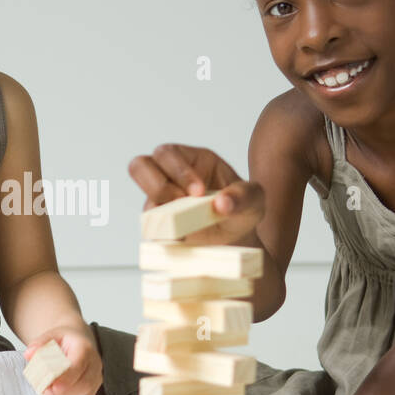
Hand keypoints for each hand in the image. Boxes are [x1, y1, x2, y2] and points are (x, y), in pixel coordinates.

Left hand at [23, 324, 100, 394]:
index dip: (66, 377)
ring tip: (44, 394)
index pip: (79, 365)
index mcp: (85, 348)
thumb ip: (39, 344)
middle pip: (84, 385)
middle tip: (44, 390)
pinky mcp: (91, 391)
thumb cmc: (65, 341)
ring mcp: (94, 380)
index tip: (51, 384)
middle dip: (62, 393)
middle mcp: (94, 365)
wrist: (77, 343)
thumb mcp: (51, 336)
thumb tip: (29, 354)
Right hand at [127, 143, 264, 245]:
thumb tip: (222, 204)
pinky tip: (185, 241)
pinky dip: (164, 236)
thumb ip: (244, 196)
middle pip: (139, 167)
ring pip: (142, 202)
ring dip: (158, 214)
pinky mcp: (160, 228)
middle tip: (181, 202)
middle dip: (158, 185)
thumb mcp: (255, 199)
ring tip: (183, 226)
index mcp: (191, 160)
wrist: (238, 239)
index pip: (168, 153)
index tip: (199, 192)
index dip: (178, 170)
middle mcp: (169, 179)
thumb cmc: (243, 210)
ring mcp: (161, 204)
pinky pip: (150, 232)